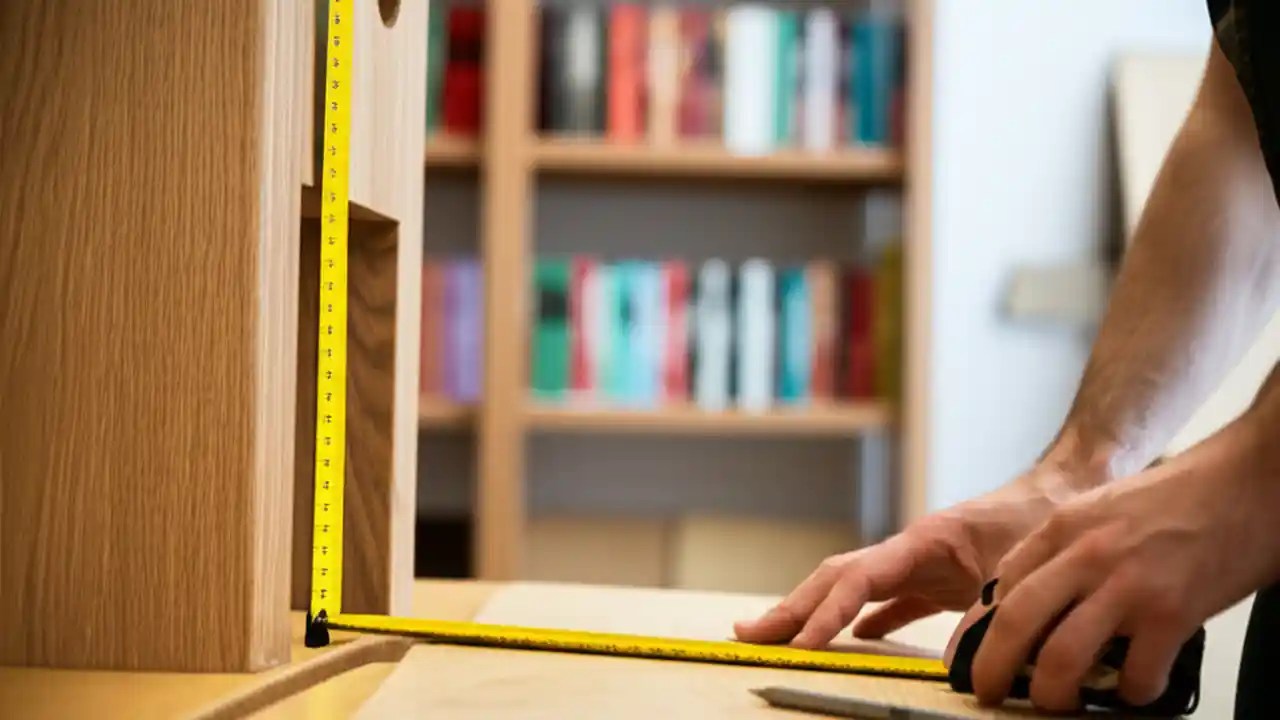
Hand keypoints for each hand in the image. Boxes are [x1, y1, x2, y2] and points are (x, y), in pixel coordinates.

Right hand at [733, 465, 1095, 648]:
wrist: (1073, 486)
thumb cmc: (1046, 518)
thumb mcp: (1017, 571)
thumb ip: (984, 617)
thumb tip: (960, 668)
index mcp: (922, 541)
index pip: (856, 580)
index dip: (824, 614)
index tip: (799, 645)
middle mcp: (911, 549)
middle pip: (834, 579)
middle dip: (789, 609)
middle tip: (745, 635)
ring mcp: (921, 562)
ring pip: (852, 589)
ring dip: (814, 613)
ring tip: (775, 637)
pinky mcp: (940, 576)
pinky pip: (888, 602)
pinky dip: (862, 621)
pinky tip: (848, 642)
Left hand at [963, 417, 1279, 712]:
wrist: (1248, 482)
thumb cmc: (1180, 498)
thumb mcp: (1103, 509)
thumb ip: (1067, 548)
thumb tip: (1037, 599)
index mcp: (1063, 527)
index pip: (1002, 583)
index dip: (978, 627)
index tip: (971, 654)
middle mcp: (1086, 555)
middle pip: (1015, 622)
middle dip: (992, 668)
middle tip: (987, 693)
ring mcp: (1127, 586)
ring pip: (1062, 657)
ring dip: (1052, 694)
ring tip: (1054, 705)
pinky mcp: (1171, 614)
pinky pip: (1135, 674)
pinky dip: (1129, 694)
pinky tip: (1132, 691)